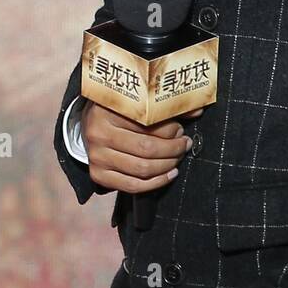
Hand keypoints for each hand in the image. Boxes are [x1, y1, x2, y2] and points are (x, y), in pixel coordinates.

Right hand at [81, 101, 203, 193]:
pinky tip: (170, 174)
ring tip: (178, 157)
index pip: (147, 123)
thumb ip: (166, 105)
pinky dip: (156, 183)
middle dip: (173, 149)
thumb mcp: (136, 101)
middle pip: (147, 148)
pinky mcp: (98, 175)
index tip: (182, 129)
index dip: (171, 128)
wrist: (89, 125)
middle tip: (184, 144)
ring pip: (142, 169)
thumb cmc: (119, 111)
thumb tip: (198, 110)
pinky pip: (132, 186)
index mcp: (108, 110)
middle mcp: (99, 133)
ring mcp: (97, 157)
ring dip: (167, 165)